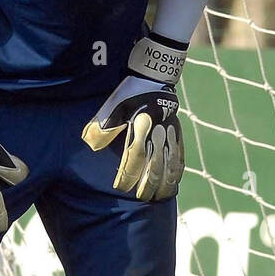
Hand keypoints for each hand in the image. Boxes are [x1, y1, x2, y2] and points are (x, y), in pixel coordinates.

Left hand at [81, 35, 186, 200]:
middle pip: (155, 165)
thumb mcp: (110, 107)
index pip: (135, 157)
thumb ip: (102, 127)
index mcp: (140, 125)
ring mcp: (171, 134)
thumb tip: (93, 145)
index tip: (120, 187)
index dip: (128, 174)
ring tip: (156, 198)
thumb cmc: (127, 94)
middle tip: (139, 197)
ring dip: (164, 184)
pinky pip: (181, 158)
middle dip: (147, 184)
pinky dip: (176, 174)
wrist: (153, 77)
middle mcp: (158, 132)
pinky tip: (171, 186)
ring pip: (171, 165)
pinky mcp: (178, 133)